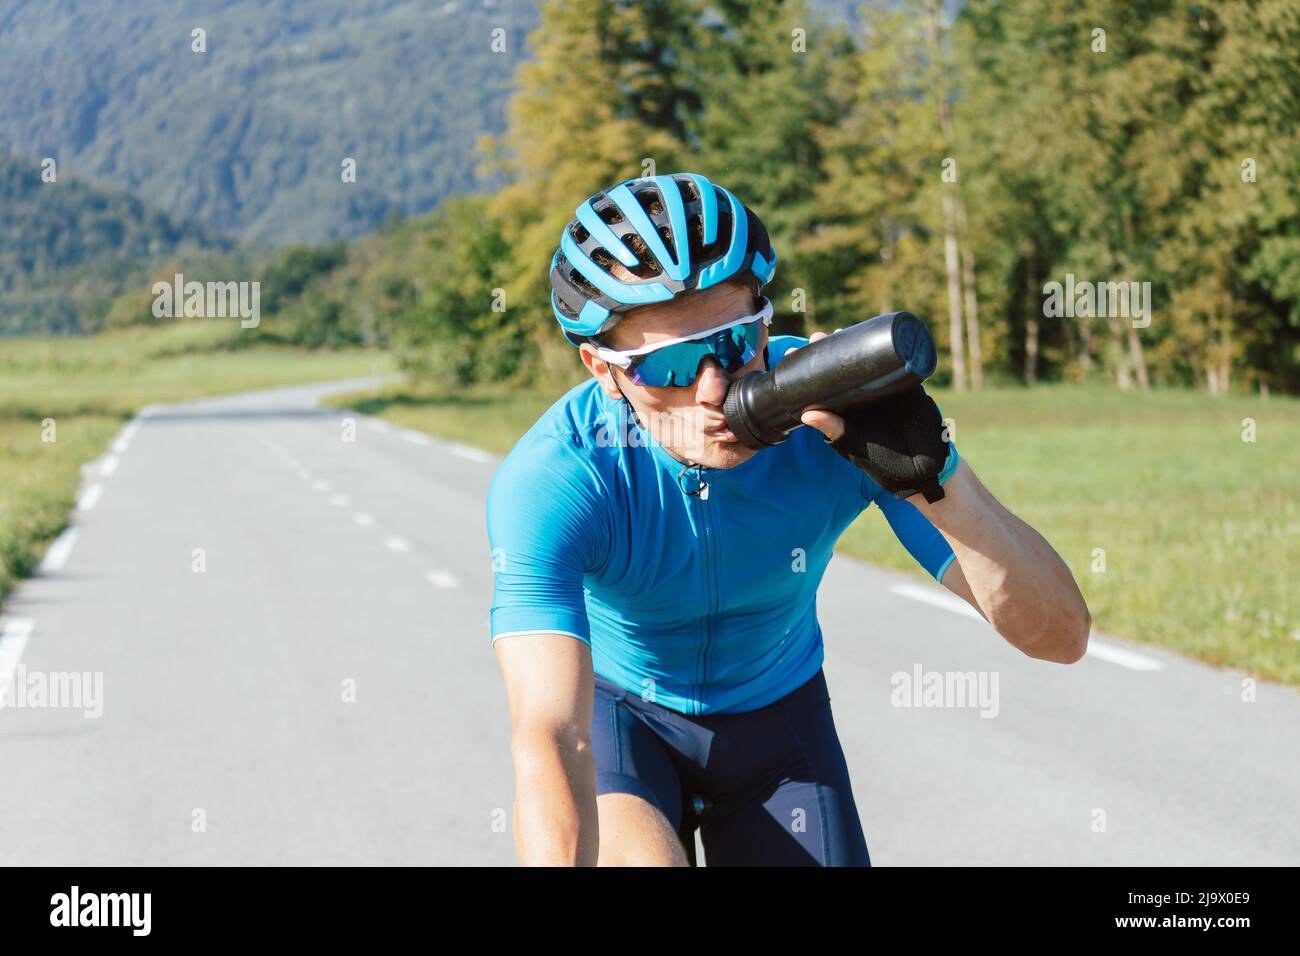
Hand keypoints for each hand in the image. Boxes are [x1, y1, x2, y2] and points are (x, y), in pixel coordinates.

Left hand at [797, 331, 954, 501]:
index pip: (821, 385)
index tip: (791, 354)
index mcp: (844, 409)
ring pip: (866, 361)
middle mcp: (861, 396)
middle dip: (829, 350)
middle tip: (816, 337)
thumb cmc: (883, 462)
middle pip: (842, 367)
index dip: (808, 370)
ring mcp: (883, 388)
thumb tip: (806, 415)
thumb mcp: (854, 446)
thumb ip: (834, 430)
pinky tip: (875, 333)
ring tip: (839, 331)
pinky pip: (897, 362)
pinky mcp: (905, 385)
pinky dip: (888, 348)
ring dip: (853, 344)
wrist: (923, 469)